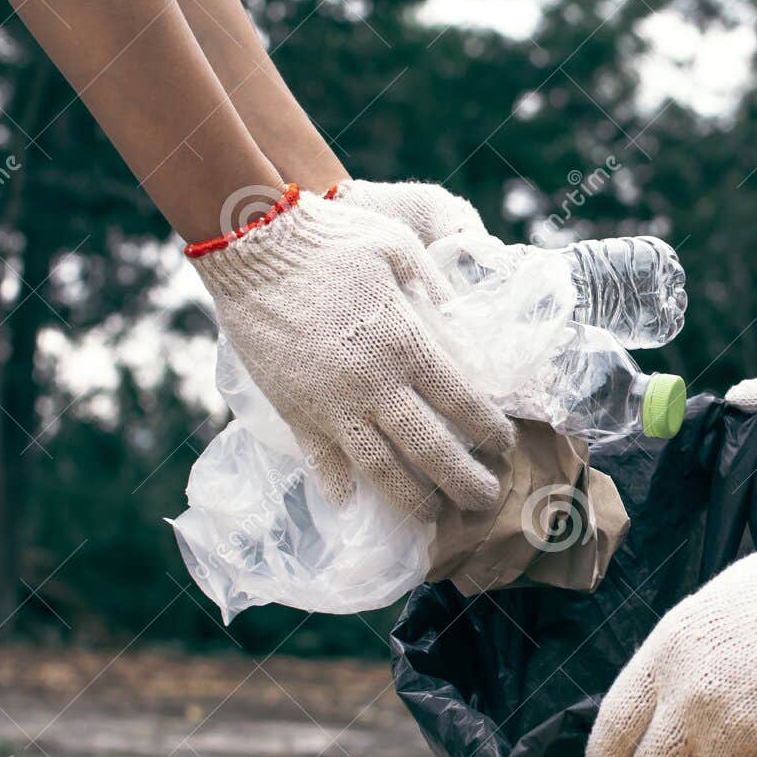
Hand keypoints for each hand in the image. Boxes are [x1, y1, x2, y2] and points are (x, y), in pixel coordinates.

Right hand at [188, 185, 513, 517]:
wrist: (252, 245)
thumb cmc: (332, 239)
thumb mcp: (400, 248)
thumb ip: (435, 286)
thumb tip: (461, 317)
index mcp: (408, 343)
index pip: (464, 402)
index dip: (491, 431)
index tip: (505, 447)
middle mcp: (375, 384)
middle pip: (432, 450)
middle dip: (465, 482)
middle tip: (486, 501)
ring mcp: (332, 404)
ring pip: (381, 469)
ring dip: (412, 500)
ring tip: (433, 517)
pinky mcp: (294, 410)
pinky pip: (321, 461)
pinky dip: (339, 486)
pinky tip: (352, 504)